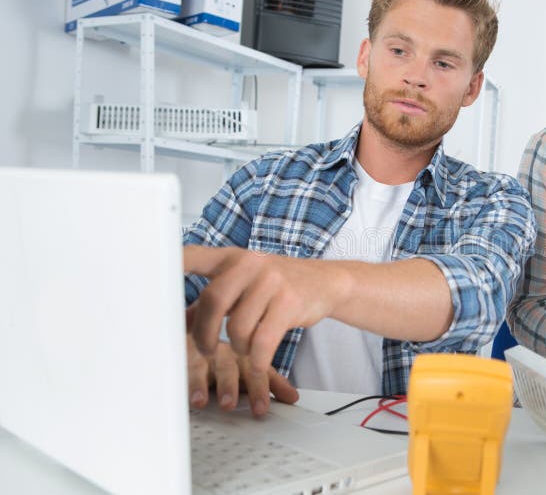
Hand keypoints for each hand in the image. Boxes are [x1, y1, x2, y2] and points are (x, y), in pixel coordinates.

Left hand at [183, 245, 350, 380]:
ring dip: (239, 348)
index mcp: (231, 258)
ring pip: (238, 327)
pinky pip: (263, 341)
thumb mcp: (244, 285)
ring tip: (246, 348)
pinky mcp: (289, 302)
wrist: (325, 282)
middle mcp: (249, 263)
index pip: (194, 255)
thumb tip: (176, 322)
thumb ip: (211, 301)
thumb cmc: (277, 285)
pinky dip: (257, 361)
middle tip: (206, 350)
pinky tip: (258, 363)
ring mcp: (271, 281)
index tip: (147, 270)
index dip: (170, 263)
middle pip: (212, 300)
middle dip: (204, 333)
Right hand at [186, 334, 298, 416]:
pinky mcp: (180, 351)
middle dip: (230, 387)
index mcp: (244, 356)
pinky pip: (177, 363)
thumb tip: (293, 398)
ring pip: (200, 365)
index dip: (259, 389)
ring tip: (199, 401)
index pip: (255, 371)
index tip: (261, 409)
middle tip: (229, 405)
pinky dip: (175, 376)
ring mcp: (200, 352)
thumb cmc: (229, 356)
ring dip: (199, 383)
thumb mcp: (250, 369)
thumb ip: (271, 382)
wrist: (203, 325)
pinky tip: (170, 388)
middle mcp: (224, 353)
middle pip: (229, 368)